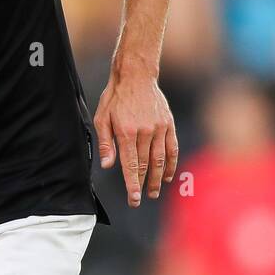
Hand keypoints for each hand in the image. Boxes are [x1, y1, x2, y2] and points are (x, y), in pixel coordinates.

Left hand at [94, 67, 177, 206]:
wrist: (136, 75)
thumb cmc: (115, 98)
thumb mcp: (102, 118)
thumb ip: (106, 144)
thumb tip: (108, 166)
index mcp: (126, 132)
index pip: (131, 165)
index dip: (132, 184)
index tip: (134, 199)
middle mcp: (144, 132)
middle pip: (146, 165)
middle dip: (144, 185)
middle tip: (142, 199)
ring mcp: (158, 128)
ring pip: (160, 159)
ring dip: (158, 178)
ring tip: (154, 191)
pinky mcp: (168, 123)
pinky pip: (172, 148)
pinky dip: (171, 163)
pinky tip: (168, 175)